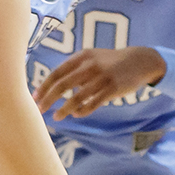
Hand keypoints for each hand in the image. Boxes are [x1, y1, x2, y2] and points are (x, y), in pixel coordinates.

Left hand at [33, 47, 165, 118]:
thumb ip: (75, 71)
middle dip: (48, 98)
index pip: (57, 73)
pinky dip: (83, 110)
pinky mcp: (113, 89)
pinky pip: (93, 103)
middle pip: (63, 84)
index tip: (35, 98)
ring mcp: (102, 77)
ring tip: (56, 117)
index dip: (44, 86)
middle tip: (39, 109)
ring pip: (77, 97)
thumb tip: (56, 88)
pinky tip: (76, 114)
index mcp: (81, 57)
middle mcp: (90, 66)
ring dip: (64, 109)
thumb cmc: (110, 62)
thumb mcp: (92, 59)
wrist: (139, 61)